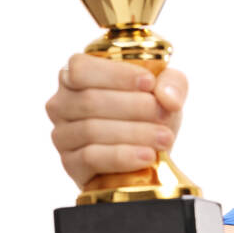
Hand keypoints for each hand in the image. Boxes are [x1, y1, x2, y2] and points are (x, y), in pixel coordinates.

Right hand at [45, 52, 188, 188]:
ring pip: (92, 130)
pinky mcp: (70, 163)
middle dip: (133, 107)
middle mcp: (61, 103)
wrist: (148, 157)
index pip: (81, 68)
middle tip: (164, 114)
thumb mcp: (165, 93)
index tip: (149, 83)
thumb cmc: (148, 116)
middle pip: (91, 101)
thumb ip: (172, 83)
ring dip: (134, 133)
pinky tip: (147, 157)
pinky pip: (91, 158)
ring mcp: (62, 135)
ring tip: (165, 138)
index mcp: (75, 76)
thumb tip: (166, 97)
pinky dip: (123, 156)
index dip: (115, 75)